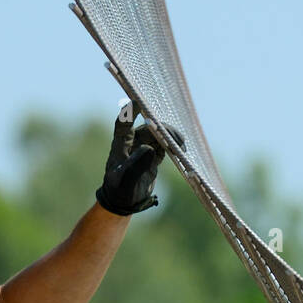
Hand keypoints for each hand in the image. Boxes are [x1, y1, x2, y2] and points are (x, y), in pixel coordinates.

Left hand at [94, 100, 185, 215]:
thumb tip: (150, 148)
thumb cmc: (120, 190)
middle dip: (163, 129)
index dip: (129, 111)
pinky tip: (182, 150)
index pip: (123, 123)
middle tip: (177, 139)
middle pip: (148, 126)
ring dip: (171, 136)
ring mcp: (144, 147)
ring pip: (159, 134)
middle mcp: (132, 142)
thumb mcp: (126, 179)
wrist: (125, 201)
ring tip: (182, 146)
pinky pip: (165, 145)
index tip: (137, 102)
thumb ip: (136, 164)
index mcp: (121, 144)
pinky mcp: (153, 155)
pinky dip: (173, 145)